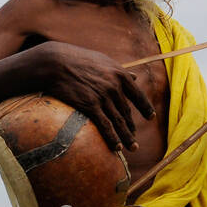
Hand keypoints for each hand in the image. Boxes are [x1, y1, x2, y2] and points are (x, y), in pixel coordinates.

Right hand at [36, 41, 154, 151]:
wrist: (56, 62)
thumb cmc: (77, 59)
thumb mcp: (102, 61)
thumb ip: (119, 70)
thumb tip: (134, 77)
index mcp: (120, 74)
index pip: (138, 95)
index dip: (146, 108)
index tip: (151, 117)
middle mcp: (115, 86)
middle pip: (127, 112)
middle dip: (132, 128)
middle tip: (134, 140)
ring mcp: (103, 96)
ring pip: (119, 121)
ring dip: (127, 137)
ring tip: (132, 148)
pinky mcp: (90, 105)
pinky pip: (105, 125)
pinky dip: (113, 137)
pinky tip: (117, 147)